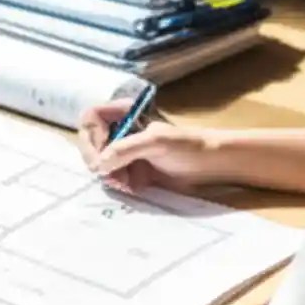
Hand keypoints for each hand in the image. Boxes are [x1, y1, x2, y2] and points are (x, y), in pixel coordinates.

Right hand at [77, 99, 221, 193]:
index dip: (90, 135)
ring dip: (108, 175)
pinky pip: (112, 178)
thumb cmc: (189, 146)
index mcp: (126, 117)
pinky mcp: (133, 172)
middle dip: (97, 160)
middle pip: (91, 143)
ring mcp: (127, 154)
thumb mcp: (156, 142)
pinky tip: (131, 187)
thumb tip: (99, 164)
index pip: (91, 118)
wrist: (214, 166)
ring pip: (100, 164)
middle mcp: (123, 133)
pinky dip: (117, 184)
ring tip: (124, 183)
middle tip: (108, 174)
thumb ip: (126, 149)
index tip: (101, 153)